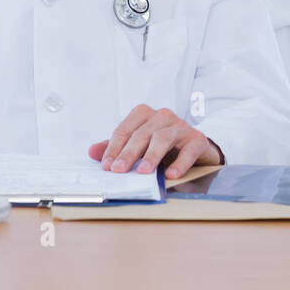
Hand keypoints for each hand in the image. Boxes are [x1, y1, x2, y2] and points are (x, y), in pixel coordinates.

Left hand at [88, 103, 221, 178]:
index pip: (125, 129)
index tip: (107, 166)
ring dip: (152, 155)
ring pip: (163, 137)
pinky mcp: (197, 139)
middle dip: (129, 152)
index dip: (114, 148)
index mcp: (144, 115)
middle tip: (119, 170)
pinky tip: (171, 174)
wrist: (195, 148)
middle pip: (142, 133)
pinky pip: (189, 149)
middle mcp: (162, 116)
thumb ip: (116, 148)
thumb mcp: (137, 146)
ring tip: (143, 172)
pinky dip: (180, 162)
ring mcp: (181, 126)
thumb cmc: (162, 147)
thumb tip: (92, 152)